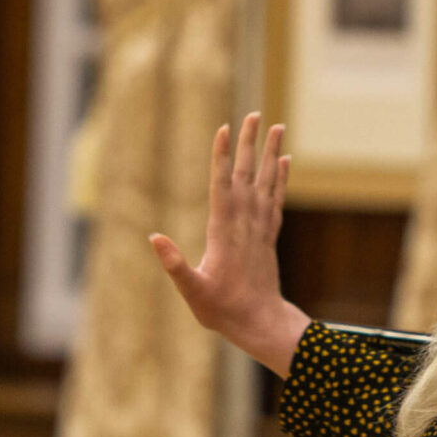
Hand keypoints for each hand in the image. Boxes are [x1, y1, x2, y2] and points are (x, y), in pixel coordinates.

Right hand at [151, 113, 312, 374]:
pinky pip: (276, 200)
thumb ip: (175, 266)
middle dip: (249, 143)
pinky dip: (280, 178)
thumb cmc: (223, 310)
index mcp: (224, 232)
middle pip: (247, 175)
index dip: (222, 157)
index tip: (224, 129)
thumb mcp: (193, 292)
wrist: (262, 324)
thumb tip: (153, 238)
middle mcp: (245, 224)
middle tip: (253, 113)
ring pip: (266, 182)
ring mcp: (260, 228)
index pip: (222, 185)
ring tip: (277, 125)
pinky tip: (283, 161)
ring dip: (270, 153)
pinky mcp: (268, 236)